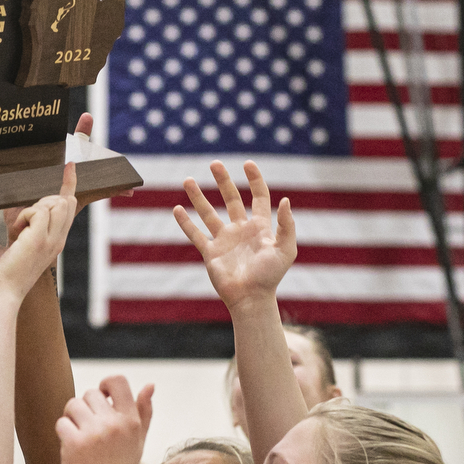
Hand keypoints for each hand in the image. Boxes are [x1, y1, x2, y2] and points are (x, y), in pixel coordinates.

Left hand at [0, 164, 77, 296]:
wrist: (3, 292)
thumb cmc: (6, 272)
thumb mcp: (21, 246)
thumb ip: (27, 229)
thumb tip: (23, 211)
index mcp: (56, 241)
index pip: (69, 207)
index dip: (70, 184)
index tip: (70, 166)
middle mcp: (59, 239)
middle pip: (66, 201)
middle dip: (44, 199)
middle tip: (24, 219)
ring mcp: (52, 239)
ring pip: (55, 202)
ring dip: (34, 207)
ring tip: (19, 228)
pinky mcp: (40, 239)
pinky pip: (39, 210)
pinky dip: (24, 215)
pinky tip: (16, 231)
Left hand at [56, 375, 153, 463]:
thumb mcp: (137, 443)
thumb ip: (144, 413)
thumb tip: (150, 384)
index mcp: (132, 422)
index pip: (117, 380)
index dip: (104, 384)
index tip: (100, 399)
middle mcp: (115, 424)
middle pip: (89, 393)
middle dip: (85, 409)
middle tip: (89, 430)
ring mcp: (95, 433)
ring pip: (72, 405)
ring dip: (71, 419)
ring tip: (80, 438)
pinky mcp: (74, 443)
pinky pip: (61, 422)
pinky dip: (63, 434)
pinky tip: (72, 450)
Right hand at [173, 159, 295, 310]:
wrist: (251, 299)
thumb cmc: (271, 277)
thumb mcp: (285, 250)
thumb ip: (286, 225)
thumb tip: (285, 200)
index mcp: (260, 227)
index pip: (258, 197)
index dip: (254, 180)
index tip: (247, 164)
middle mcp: (241, 230)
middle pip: (231, 199)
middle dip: (223, 181)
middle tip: (214, 164)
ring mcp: (224, 240)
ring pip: (208, 213)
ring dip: (198, 197)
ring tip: (187, 180)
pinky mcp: (210, 253)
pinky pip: (195, 234)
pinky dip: (185, 222)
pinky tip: (177, 209)